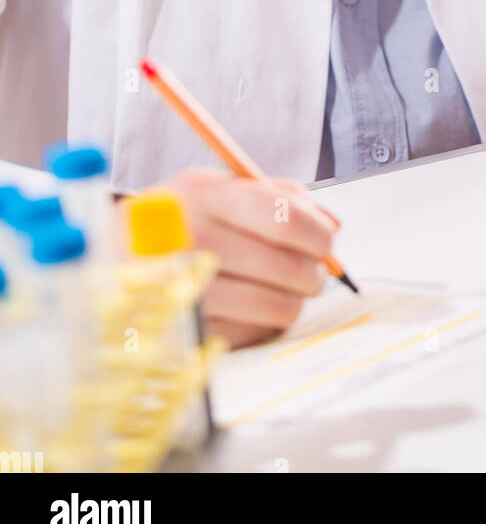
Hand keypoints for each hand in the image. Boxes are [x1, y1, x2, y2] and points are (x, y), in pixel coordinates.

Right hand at [151, 167, 339, 349]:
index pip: (284, 218)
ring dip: (293, 300)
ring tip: (283, 288)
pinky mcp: (187, 329)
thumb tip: (331, 225)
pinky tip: (249, 306)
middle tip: (310, 270)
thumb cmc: (188, 219)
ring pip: (279, 307)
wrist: (116, 257)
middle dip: (313, 272)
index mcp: (204, 194)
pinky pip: (255, 334)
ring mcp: (184, 290)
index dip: (317, 234)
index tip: (325, 242)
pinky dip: (264, 322)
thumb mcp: (225, 188)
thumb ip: (284, 197)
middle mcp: (189, 239)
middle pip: (287, 268)